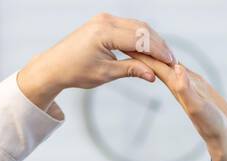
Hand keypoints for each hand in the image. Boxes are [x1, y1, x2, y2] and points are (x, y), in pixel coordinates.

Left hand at [17, 13, 176, 111]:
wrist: (55, 65)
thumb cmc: (75, 71)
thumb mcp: (105, 73)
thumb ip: (131, 70)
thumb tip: (153, 75)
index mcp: (104, 32)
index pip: (140, 38)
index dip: (157, 50)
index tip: (170, 62)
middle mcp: (105, 21)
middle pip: (142, 28)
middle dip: (158, 44)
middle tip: (170, 60)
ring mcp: (104, 19)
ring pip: (137, 26)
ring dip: (151, 40)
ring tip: (163, 56)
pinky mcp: (104, 22)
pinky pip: (128, 27)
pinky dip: (140, 37)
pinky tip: (149, 50)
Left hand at [129, 52, 226, 160]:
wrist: (221, 134)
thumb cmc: (211, 124)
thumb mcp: (198, 107)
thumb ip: (186, 89)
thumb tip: (175, 68)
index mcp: (174, 87)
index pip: (153, 65)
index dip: (140, 53)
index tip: (123, 42)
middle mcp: (177, 84)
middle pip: (156, 63)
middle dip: (142, 50)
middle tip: (124, 38)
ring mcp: (185, 83)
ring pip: (165, 64)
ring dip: (153, 54)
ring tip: (140, 43)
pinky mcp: (195, 84)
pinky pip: (178, 69)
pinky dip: (170, 61)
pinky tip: (166, 59)